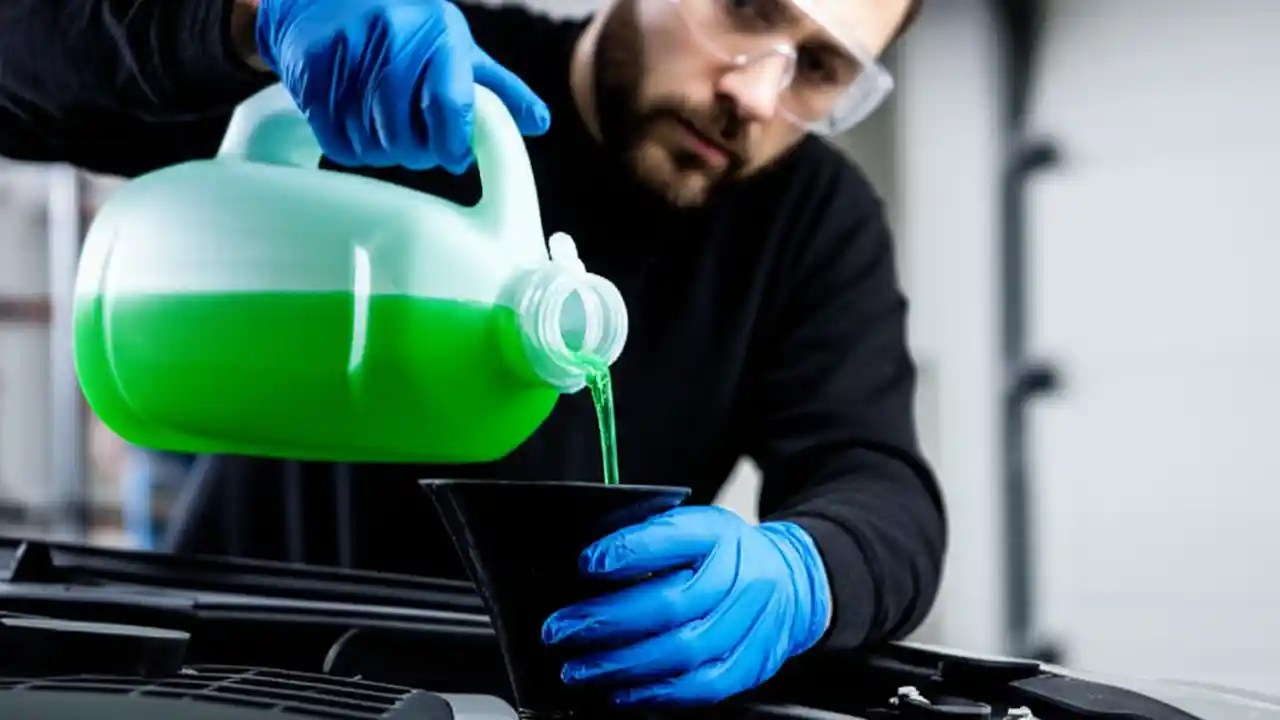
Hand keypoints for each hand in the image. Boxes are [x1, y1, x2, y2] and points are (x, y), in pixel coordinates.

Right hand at [254, 0, 550, 170]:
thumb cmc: (402, 26)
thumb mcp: (454, 45)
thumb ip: (498, 88)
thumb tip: (541, 123)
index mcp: (439, 34)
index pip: (450, 109)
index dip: (452, 146)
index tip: (453, 155)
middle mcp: (394, 39)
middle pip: (408, 139)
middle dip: (416, 153)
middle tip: (416, 142)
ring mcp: (349, 54)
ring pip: (373, 146)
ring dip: (383, 152)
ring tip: (385, 129)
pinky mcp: (311, 72)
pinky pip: (338, 142)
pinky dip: (350, 148)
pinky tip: (356, 126)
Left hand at [541, 506, 831, 706]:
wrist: (791, 581)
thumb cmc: (726, 555)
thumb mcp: (693, 527)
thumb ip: (648, 540)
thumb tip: (587, 566)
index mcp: (718, 533)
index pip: (674, 537)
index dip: (628, 551)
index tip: (586, 564)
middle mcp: (739, 575)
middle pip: (672, 602)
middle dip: (607, 620)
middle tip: (561, 630)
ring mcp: (750, 623)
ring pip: (684, 651)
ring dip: (622, 665)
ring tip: (579, 669)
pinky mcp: (752, 663)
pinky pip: (702, 687)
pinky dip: (656, 695)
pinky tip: (621, 693)